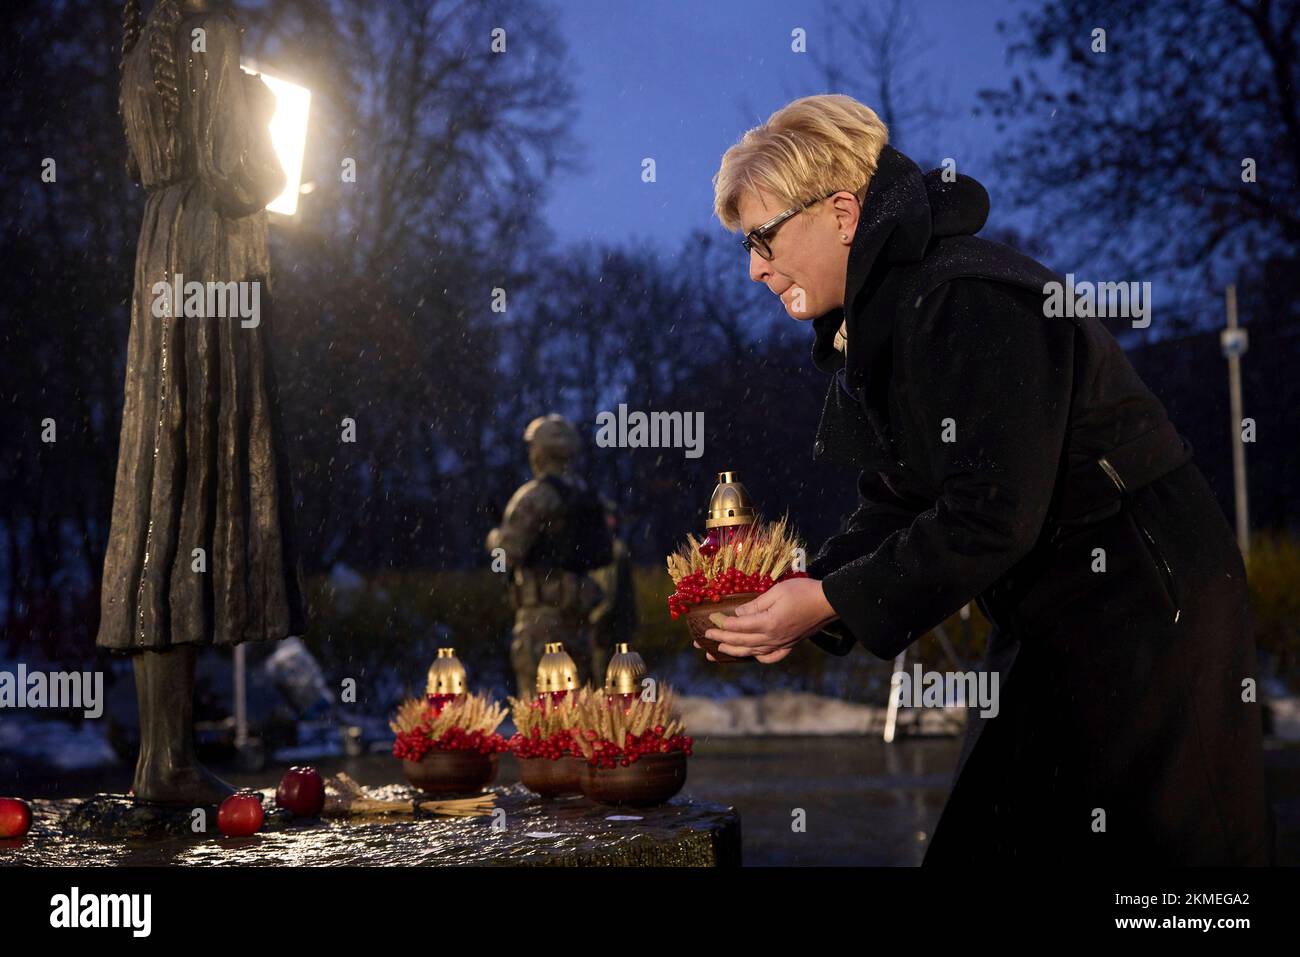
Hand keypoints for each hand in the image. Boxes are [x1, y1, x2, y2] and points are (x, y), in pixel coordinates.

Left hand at [699, 577, 837, 663]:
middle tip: (702, 640)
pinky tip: (752, 655)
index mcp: (768, 623)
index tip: (709, 620)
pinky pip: (771, 657)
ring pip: (752, 652)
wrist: (829, 603)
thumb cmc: (803, 592)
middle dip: (720, 640)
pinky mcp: (790, 645)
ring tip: (717, 651)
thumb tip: (737, 613)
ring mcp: (781, 644)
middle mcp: (773, 638)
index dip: (721, 623)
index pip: (738, 626)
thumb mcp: (776, 592)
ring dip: (733, 652)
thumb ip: (755, 605)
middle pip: (741, 642)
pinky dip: (759, 657)